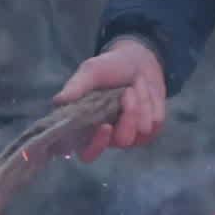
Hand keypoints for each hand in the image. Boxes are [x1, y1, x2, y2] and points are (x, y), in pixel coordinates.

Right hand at [56, 37, 167, 158]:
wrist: (137, 61)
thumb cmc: (108, 68)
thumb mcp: (91, 72)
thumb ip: (76, 87)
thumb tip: (58, 101)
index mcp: (88, 127)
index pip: (87, 153)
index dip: (95, 146)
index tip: (105, 127)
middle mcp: (109, 136)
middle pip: (120, 141)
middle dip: (128, 116)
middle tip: (127, 93)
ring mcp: (131, 134)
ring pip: (141, 130)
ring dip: (140, 103)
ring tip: (133, 86)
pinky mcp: (150, 130)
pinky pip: (156, 122)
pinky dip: (152, 102)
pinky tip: (144, 90)